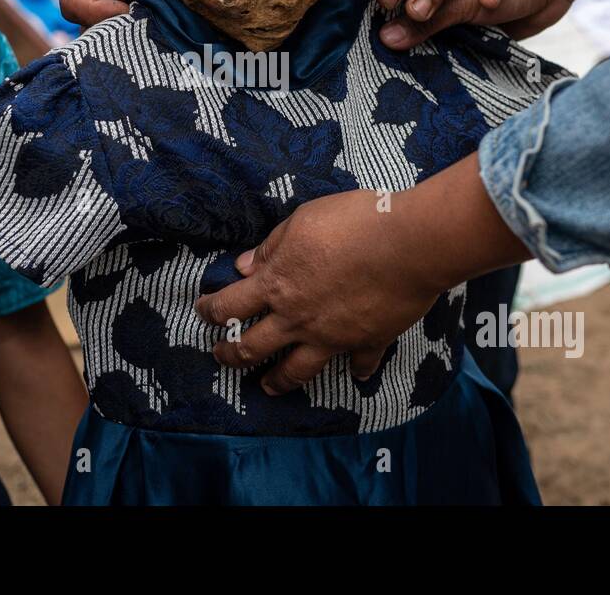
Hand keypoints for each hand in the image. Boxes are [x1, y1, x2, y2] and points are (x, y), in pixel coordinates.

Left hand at [195, 154, 528, 393]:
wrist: (408, 244)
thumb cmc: (354, 221)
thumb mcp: (301, 221)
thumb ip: (271, 247)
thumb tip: (244, 266)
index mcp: (277, 285)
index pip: (230, 305)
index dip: (211, 311)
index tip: (202, 312)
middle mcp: (298, 318)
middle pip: (253, 347)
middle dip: (231, 354)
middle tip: (222, 357)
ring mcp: (332, 337)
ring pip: (297, 370)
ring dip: (278, 381)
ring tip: (268, 387)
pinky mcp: (368, 342)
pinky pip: (360, 363)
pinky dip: (358, 370)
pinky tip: (357, 375)